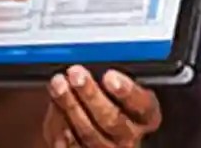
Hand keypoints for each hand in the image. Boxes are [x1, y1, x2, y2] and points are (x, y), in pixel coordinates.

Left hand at [42, 66, 160, 147]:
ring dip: (70, 105)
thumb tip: (91, 61)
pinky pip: (70, 143)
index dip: (127, 92)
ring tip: (59, 84)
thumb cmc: (108, 98)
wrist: (94, 125)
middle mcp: (129, 136)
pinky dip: (59, 123)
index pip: (143, 106)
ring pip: (88, 132)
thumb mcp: (115, 84)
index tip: (110, 76)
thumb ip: (107, 76)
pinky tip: (55, 105)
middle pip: (112, 120)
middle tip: (77, 74)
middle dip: (91, 94)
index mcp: (145, 116)